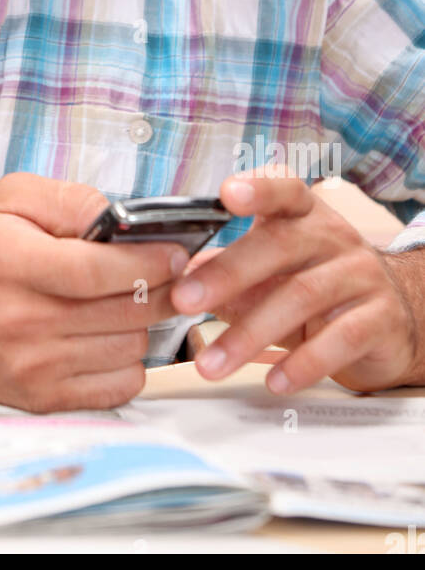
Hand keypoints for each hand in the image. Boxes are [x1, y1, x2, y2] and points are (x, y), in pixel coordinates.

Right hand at [0, 172, 190, 412]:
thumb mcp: (11, 204)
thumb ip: (70, 200)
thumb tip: (121, 221)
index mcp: (10, 263)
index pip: (97, 270)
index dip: (148, 261)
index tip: (174, 254)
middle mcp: (19, 319)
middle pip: (124, 310)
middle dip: (161, 288)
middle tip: (170, 274)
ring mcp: (33, 365)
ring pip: (130, 346)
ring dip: (143, 322)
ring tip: (131, 302)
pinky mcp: (46, 399)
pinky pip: (121, 385)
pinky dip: (129, 359)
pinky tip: (112, 336)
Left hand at [169, 167, 422, 394]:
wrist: (391, 318)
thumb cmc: (319, 285)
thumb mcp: (272, 273)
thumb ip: (228, 272)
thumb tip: (179, 276)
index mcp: (304, 214)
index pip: (284, 189)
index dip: (258, 188)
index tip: (226, 194)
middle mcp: (334, 236)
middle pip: (281, 244)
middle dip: (228, 273)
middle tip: (183, 300)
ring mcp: (361, 274)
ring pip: (303, 296)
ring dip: (250, 333)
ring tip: (212, 363)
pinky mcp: (381, 318)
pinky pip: (341, 339)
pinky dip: (303, 363)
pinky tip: (275, 381)